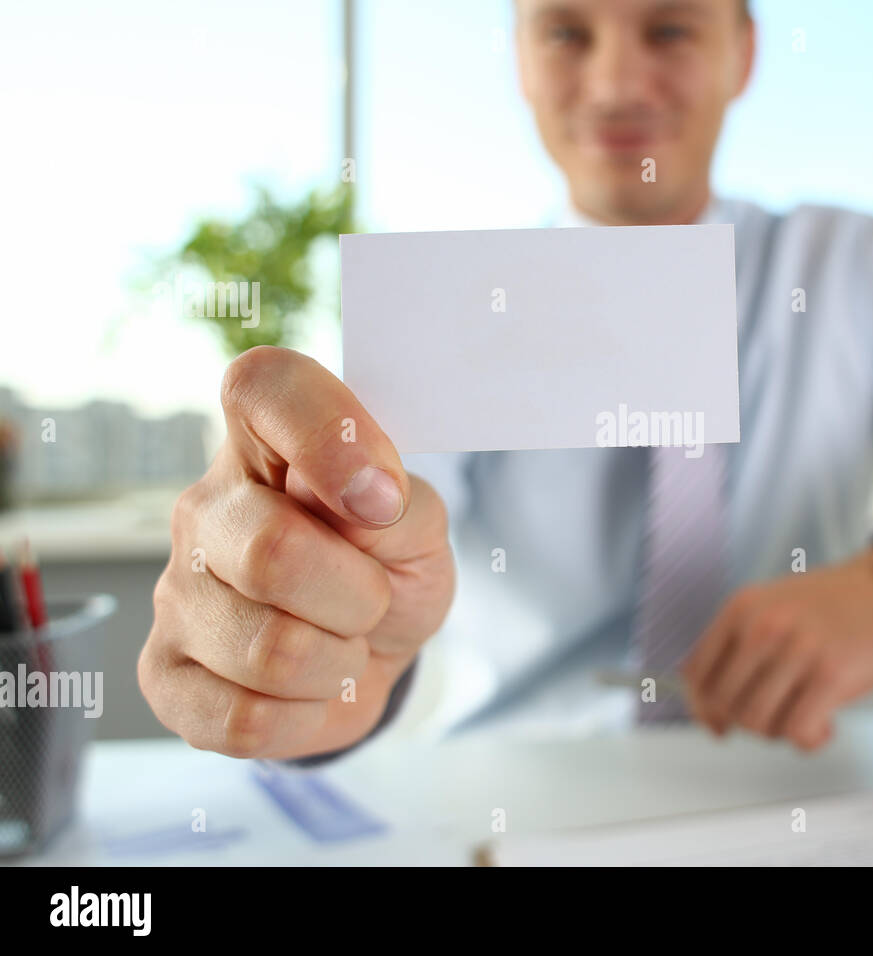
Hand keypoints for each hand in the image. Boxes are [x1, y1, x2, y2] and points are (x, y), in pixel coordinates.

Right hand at [140, 347, 454, 759]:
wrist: (373, 651)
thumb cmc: (388, 567)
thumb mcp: (421, 526)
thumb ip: (399, 501)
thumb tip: (365, 497)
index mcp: (265, 442)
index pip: (264, 385)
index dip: (328, 436)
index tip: (381, 497)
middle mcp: (204, 508)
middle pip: (270, 552)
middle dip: (357, 595)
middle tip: (370, 596)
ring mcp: (173, 593)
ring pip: (269, 651)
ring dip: (338, 661)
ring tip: (339, 641)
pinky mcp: (164, 676)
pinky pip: (248, 718)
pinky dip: (307, 714)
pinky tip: (307, 687)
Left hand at [680, 546, 872, 750]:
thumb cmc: (838, 604)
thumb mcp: (774, 606)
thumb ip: (740, 646)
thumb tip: (711, 708)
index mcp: (742, 608)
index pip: (695, 673)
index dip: (703, 708)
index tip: (717, 724)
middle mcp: (763, 626)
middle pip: (725, 705)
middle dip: (748, 722)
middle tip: (779, 716)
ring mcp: (796, 650)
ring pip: (758, 722)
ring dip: (781, 731)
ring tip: (806, 715)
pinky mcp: (830, 674)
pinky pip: (798, 731)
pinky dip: (810, 740)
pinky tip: (827, 725)